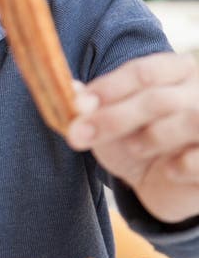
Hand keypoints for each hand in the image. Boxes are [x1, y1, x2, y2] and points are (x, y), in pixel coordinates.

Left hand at [67, 52, 198, 222]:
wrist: (166, 187)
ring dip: (153, 137)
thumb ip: (93, 107)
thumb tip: (71, 90)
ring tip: (135, 148)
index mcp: (175, 70)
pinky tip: (169, 171)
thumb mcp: (111, 124)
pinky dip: (180, 166)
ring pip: (188, 120)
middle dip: (114, 118)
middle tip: (78, 135)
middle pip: (158, 98)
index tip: (78, 105)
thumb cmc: (138, 144)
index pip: (142, 72)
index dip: (108, 88)